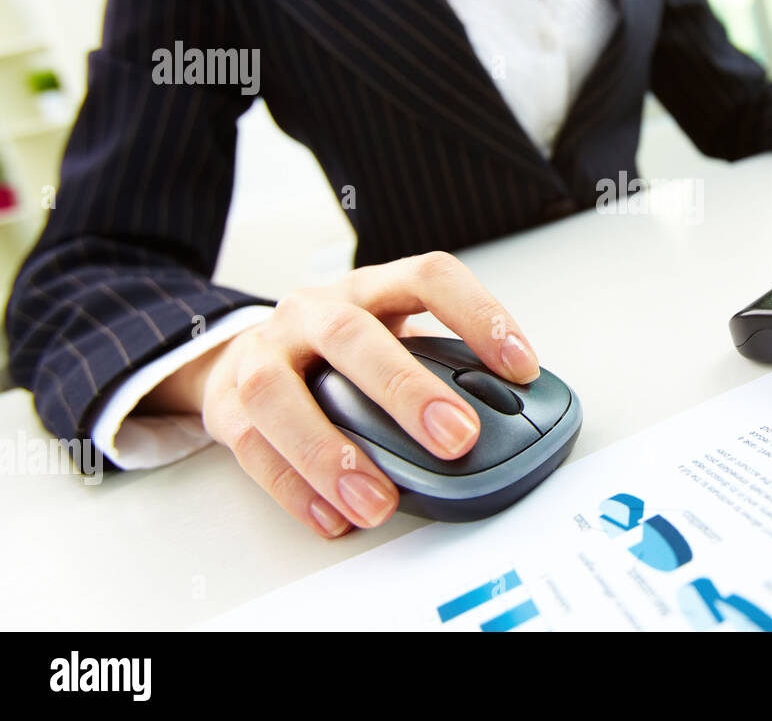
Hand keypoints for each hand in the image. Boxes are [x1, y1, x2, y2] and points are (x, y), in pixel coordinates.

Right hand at [146, 251, 539, 537]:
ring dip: (332, 452)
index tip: (522, 366)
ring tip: (379, 501)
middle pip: (353, 336)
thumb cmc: (341, 353)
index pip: (429, 277)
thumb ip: (440, 366)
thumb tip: (511, 419)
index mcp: (370, 288)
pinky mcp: (227, 403)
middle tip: (457, 438)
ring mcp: (264, 353)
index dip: (478, 315)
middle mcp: (314, 311)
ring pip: (281, 394)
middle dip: (406, 390)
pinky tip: (333, 517)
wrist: (246, 354)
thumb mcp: (393, 338)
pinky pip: (252, 446)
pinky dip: (293, 487)